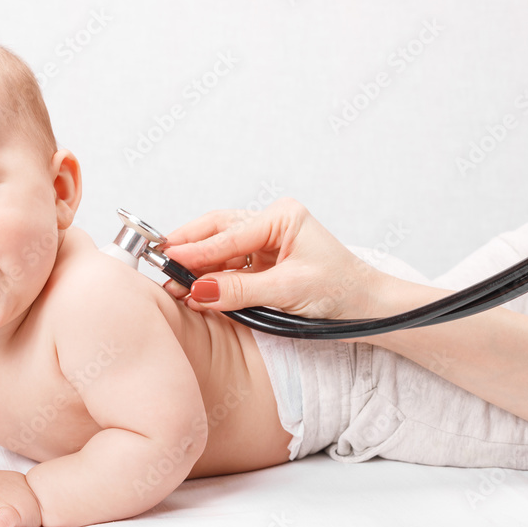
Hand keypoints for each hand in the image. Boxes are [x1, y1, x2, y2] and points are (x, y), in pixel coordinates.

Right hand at [163, 198, 387, 319]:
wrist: (368, 309)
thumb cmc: (341, 291)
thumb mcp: (288, 291)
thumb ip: (240, 290)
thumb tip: (199, 290)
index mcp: (282, 217)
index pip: (229, 233)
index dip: (196, 249)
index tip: (168, 259)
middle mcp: (271, 224)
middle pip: (216, 231)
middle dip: (187, 249)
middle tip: (159, 264)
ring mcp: (264, 243)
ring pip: (218, 249)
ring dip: (196, 266)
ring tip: (172, 283)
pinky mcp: (260, 264)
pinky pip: (227, 267)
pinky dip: (209, 279)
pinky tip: (193, 289)